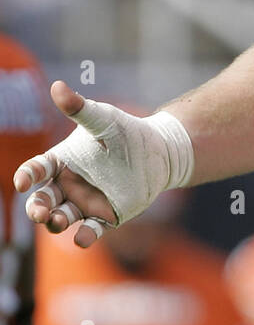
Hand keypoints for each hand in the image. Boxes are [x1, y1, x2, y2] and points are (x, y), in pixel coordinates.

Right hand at [15, 82, 119, 248]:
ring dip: (55, 222)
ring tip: (58, 221)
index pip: (35, 170)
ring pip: (61, 218)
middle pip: (43, 200)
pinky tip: (82, 239)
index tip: (22, 181)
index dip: (26, 175)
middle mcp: (68, 184)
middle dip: (37, 208)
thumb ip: (80, 108)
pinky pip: (90, 231)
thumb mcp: (103, 119)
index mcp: (61, 160)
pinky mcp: (105, 216)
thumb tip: (56, 86)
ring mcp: (85, 202)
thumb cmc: (126, 131)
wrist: (158, 151)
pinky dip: (84, 237)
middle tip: (40, 212)